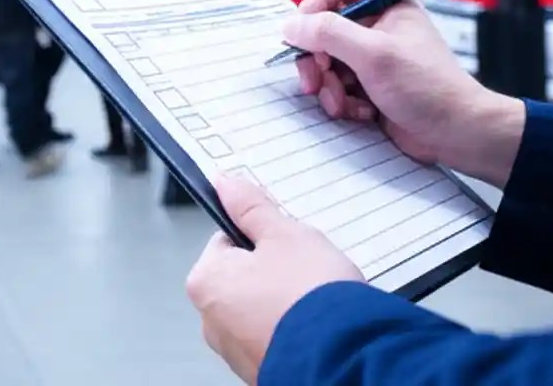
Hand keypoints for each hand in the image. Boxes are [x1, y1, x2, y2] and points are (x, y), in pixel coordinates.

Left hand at [186, 173, 361, 383]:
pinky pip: (276, 338)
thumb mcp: (284, 234)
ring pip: (261, 309)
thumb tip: (227, 184)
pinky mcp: (262, 369)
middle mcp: (211, 321)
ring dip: (284, 302)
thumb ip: (251, 207)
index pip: (226, 241)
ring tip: (314, 300)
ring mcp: (236, 351)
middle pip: (243, 277)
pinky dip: (293, 330)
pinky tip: (317, 326)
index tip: (283, 241)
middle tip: (304, 271)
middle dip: (273, 271)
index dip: (260, 236)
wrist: (346, 356)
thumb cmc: (311, 297)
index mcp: (206, 282)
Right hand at [282, 0, 524, 188]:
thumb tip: (291, 26)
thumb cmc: (429, 88)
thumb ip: (329, 34)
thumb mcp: (374, 54)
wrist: (456, 133)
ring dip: (326, 84)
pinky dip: (340, 99)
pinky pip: (333, 83)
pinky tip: (360, 111)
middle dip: (316, 55)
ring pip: (322, 57)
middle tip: (317, 76)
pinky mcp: (365, 81)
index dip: (316, 0)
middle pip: (320, 23)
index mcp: (385, 0)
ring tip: (343, 102)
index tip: (309, 30)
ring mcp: (369, 53)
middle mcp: (375, 22)